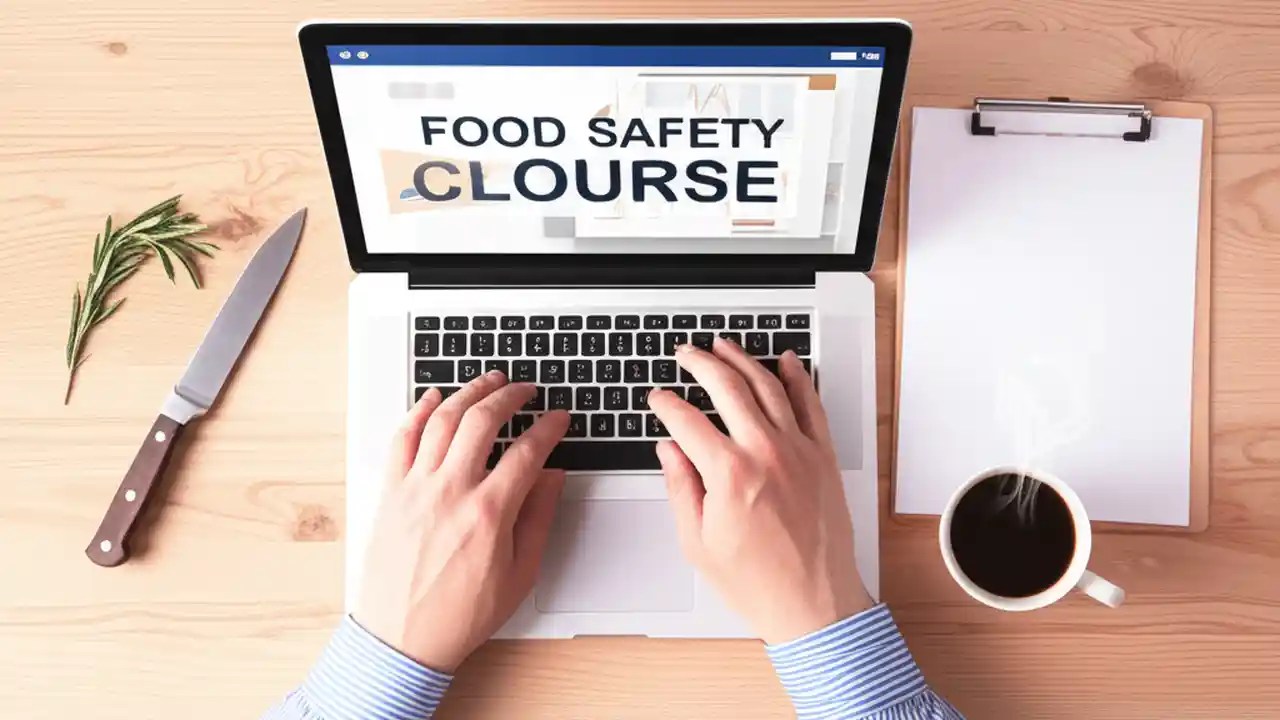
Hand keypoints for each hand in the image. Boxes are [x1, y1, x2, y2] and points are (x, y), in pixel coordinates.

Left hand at [354, 371, 568, 671]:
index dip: (548, 428)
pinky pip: (403, 438)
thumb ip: (539, 518)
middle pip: (483, 421)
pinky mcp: (391, 493)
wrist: (402, 639)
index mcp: (488, 514)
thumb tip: (551, 477)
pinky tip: (433, 398)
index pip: (527, 451)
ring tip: (488, 381)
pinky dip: (418, 411)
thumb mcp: (520, 574)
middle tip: (525, 389)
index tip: (558, 419)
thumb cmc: (459, 615)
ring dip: (468, 392)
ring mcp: (415, 489)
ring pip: (442, 419)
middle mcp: (450, 492)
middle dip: (510, 396)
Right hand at [648, 340, 872, 644]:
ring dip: (743, 360)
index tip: (657, 399)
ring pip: (769, 387)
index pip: (686, 421)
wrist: (814, 605)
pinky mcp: (823, 457)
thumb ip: (681, 488)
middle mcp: (766, 454)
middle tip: (686, 354)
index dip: (665, 404)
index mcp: (729, 475)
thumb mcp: (698, 542)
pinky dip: (798, 379)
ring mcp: (799, 451)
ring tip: (725, 346)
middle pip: (728, 388)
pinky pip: (811, 406)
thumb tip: (669, 451)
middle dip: (701, 364)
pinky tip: (787, 362)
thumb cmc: (758, 583)